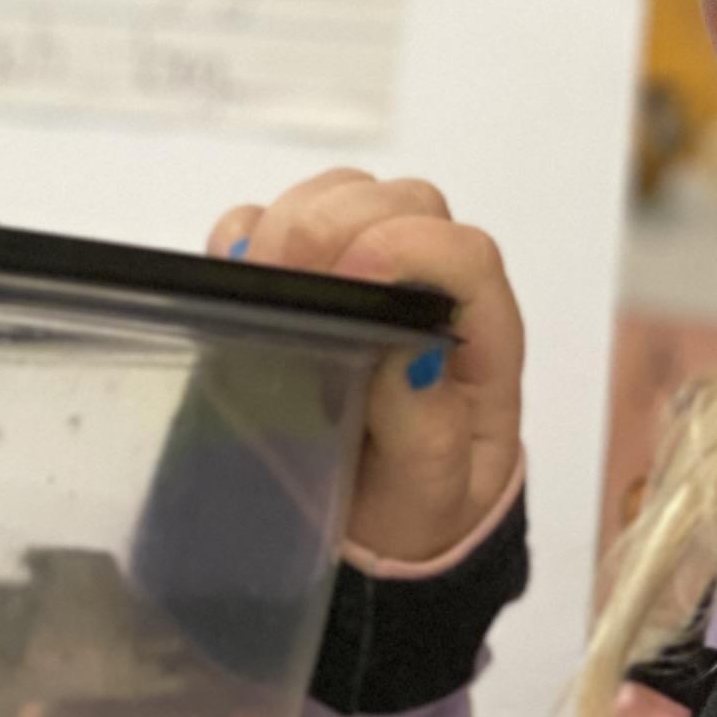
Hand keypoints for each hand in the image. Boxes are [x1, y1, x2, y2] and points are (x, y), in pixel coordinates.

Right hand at [210, 167, 523, 570]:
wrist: (376, 523)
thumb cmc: (417, 503)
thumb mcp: (433, 494)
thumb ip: (430, 433)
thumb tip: (414, 356)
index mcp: (480, 337)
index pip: (466, 255)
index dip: (409, 246)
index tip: (348, 279)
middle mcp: (432, 288)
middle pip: (404, 202)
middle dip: (337, 223)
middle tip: (284, 281)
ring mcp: (368, 270)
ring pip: (345, 192)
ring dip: (293, 222)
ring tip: (259, 286)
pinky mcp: (306, 275)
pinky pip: (276, 217)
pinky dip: (246, 234)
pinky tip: (237, 281)